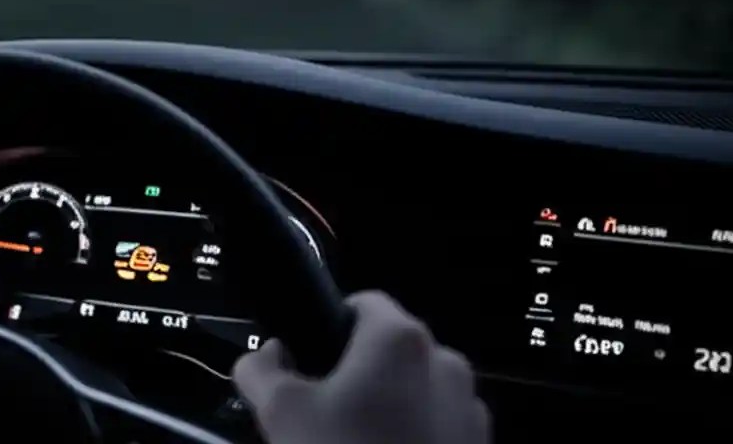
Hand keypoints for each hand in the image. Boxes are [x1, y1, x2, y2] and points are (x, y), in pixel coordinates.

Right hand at [233, 291, 489, 443]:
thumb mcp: (280, 413)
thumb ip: (261, 369)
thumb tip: (268, 355)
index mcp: (400, 338)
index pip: (362, 302)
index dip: (330, 326)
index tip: (311, 364)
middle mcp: (447, 362)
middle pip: (390, 349)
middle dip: (358, 372)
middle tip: (325, 413)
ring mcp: (471, 408)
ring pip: (417, 390)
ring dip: (390, 405)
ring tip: (356, 441)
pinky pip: (440, 425)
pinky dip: (416, 434)